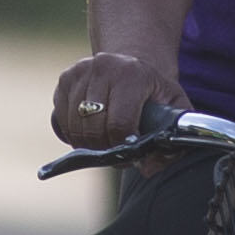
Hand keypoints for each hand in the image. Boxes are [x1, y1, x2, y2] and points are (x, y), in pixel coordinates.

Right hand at [50, 48, 176, 147]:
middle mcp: (103, 67)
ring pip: (75, 126)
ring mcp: (81, 72)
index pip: (118, 123)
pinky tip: (89, 133)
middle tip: (115, 153)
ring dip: (87, 143)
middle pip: (93, 127)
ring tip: (103, 144)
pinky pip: (61, 119)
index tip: (129, 153)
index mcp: (132, 74)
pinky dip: (73, 133)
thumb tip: (147, 168)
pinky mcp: (65, 79)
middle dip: (103, 148)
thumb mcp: (173, 108)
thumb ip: (170, 141)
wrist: (131, 66)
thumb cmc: (153, 91)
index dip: (122, 146)